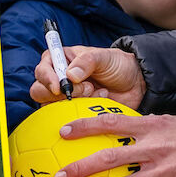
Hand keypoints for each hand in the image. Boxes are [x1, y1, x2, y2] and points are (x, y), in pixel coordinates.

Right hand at [31, 46, 145, 108]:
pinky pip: (67, 119)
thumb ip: (87, 62)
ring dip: (73, 103)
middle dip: (60, 93)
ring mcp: (65, 98)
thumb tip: (70, 75)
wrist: (136, 84)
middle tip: (85, 89)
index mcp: (61, 60)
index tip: (59, 87)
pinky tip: (100, 101)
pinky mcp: (74, 113)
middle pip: (40, 90)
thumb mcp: (104, 57)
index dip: (47, 78)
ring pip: (52, 107)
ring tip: (96, 92)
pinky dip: (82, 113)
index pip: (42, 68)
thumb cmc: (118, 65)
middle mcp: (59, 79)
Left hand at [55, 114, 175, 176]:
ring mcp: (164, 172)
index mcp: (150, 127)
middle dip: (80, 168)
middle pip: (109, 158)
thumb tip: (121, 129)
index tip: (63, 131)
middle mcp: (153, 149)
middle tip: (58, 176)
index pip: (109, 123)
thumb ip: (145, 128)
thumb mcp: (168, 122)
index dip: (84, 126)